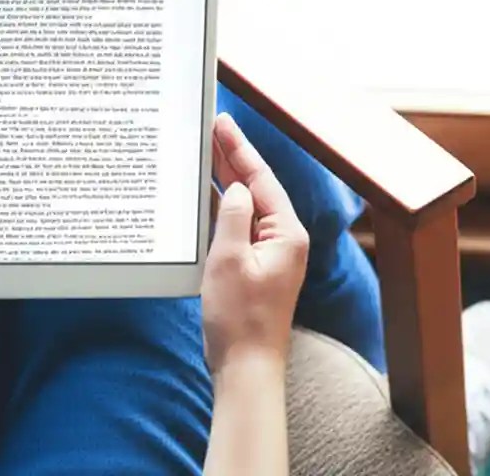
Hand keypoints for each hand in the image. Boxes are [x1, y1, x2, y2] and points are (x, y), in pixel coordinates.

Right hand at [202, 112, 309, 373]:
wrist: (246, 367)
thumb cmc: (240, 319)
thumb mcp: (228, 260)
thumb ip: (231, 217)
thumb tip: (234, 188)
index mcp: (287, 233)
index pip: (261, 178)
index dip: (239, 148)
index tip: (222, 122)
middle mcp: (284, 239)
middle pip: (255, 188)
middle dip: (232, 157)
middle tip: (210, 126)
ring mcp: (271, 254)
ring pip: (245, 207)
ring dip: (223, 181)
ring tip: (203, 151)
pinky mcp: (255, 268)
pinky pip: (237, 229)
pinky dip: (219, 212)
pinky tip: (202, 198)